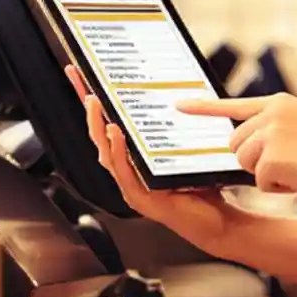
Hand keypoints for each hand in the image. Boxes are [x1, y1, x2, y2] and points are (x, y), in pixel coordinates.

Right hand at [64, 66, 242, 254]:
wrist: (218, 221)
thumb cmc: (203, 187)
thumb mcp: (185, 149)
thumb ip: (174, 128)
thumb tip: (176, 91)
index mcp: (134, 159)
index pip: (108, 125)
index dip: (93, 102)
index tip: (82, 74)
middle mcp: (127, 172)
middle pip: (99, 135)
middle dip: (87, 106)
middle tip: (78, 77)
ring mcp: (131, 187)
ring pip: (105, 152)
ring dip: (98, 125)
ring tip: (94, 101)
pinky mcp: (141, 199)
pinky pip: (124, 172)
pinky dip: (118, 151)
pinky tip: (116, 132)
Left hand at [178, 93, 296, 203]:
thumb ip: (275, 130)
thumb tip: (244, 146)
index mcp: (280, 103)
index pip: (233, 104)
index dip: (203, 108)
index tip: (179, 105)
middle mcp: (272, 113)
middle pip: (236, 144)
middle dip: (255, 160)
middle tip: (290, 164)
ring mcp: (271, 134)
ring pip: (245, 163)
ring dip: (266, 174)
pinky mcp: (272, 157)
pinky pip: (261, 182)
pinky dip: (279, 188)